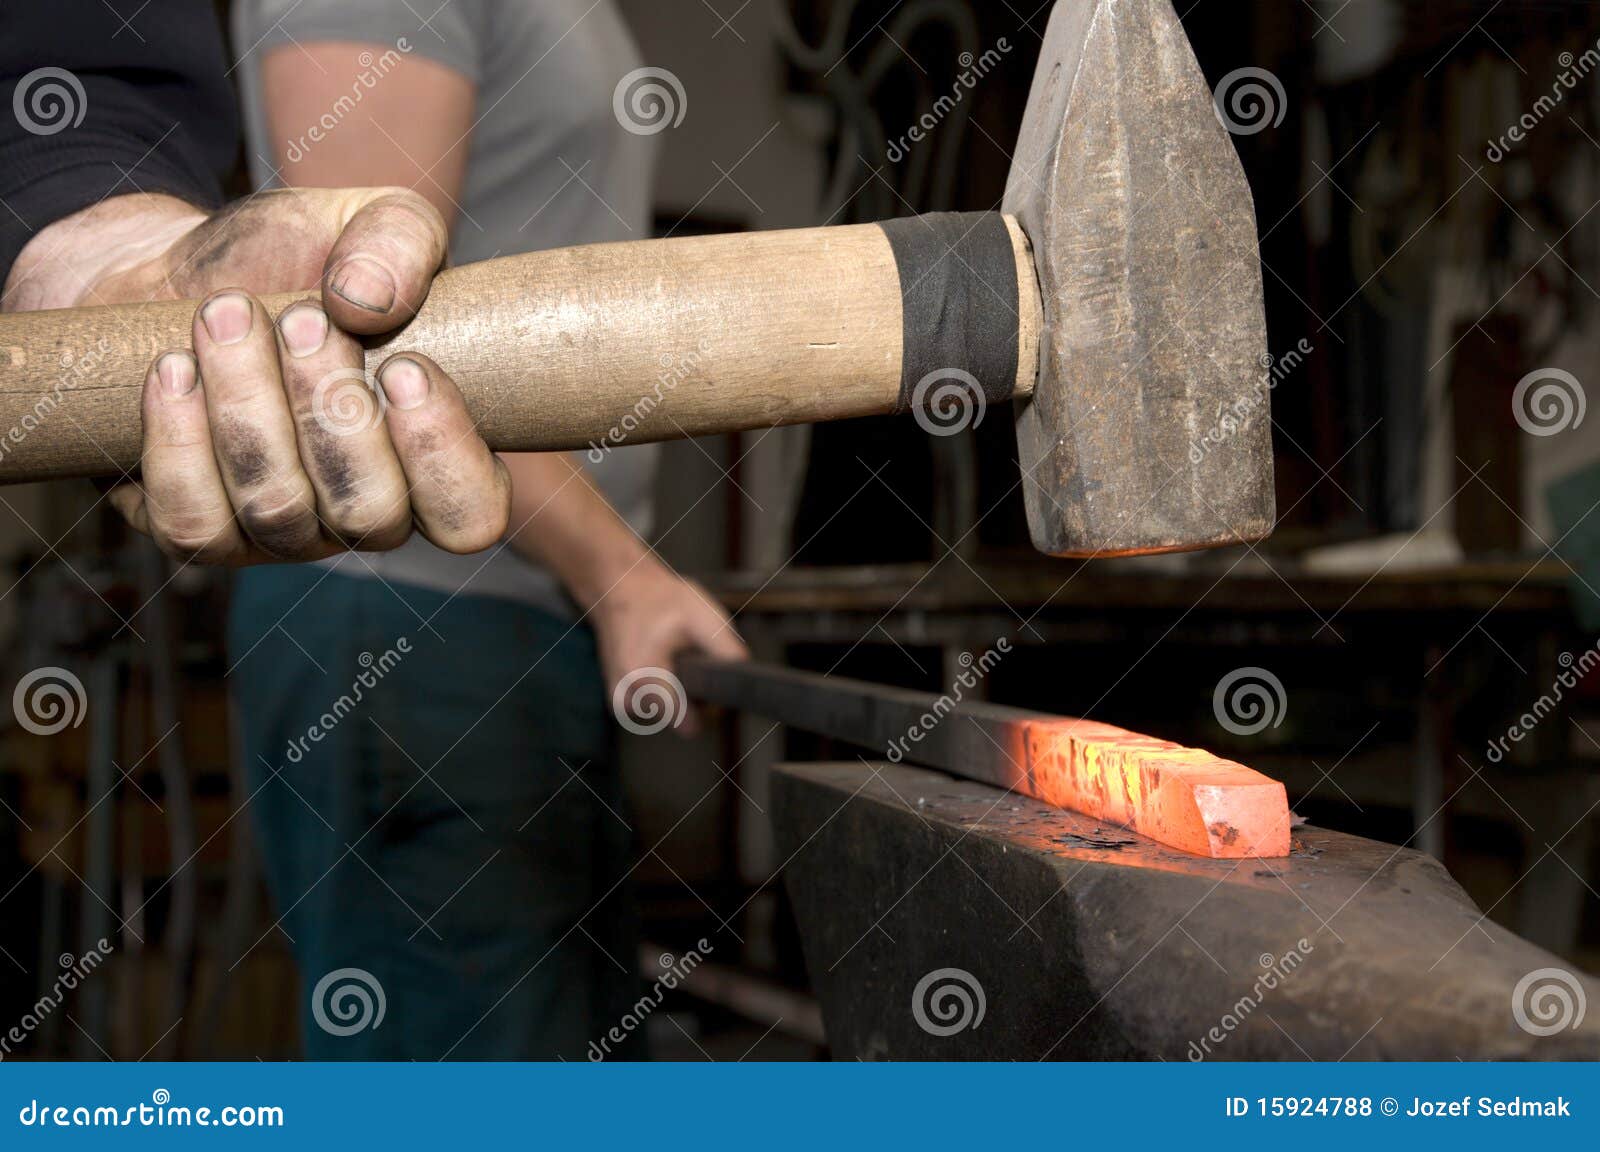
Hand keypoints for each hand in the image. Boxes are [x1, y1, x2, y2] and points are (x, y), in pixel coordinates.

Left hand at [4, 188, 510, 562]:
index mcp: (433, 457)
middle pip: (369, 514)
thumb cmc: (296, 257)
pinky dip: (180, 442)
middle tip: (302, 320)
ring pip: (277, 510)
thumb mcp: (368, 218)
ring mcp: (284, 533)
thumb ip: (398, 240)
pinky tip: (174, 370)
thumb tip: (366, 299)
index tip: (401, 366)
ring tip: (225, 316)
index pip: (471, 514)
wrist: (177, 272)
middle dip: (330, 412)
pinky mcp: (201, 528)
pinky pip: (193, 520)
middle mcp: (367, 512)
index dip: (440, 456)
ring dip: (246, 408)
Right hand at [590, 559, 748, 735]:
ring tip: (670, 655)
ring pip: (666, 716)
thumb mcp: (702, 615)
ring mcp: (618, 699)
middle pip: (680, 721)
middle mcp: (625, 696)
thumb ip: (726, 650)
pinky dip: (661, 690)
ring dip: (676, 691)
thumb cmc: (660, 600)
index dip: (707, 707)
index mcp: (643, 678)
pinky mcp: (618, 699)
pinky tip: (658, 662)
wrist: (619, 588)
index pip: (688, 725)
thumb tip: (743, 682)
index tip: (708, 682)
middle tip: (688, 658)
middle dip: (692, 695)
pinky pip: (653, 708)